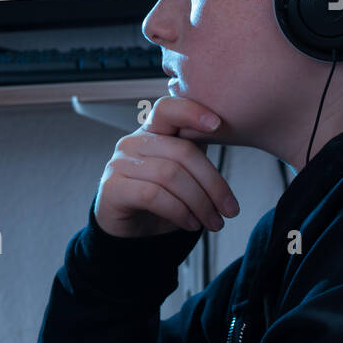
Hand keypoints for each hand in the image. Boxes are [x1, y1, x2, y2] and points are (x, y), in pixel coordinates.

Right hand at [93, 95, 239, 237]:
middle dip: (212, 184)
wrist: (132, 233)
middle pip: (181, 152)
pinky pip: (152, 195)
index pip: (167, 109)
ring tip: (213, 222)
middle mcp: (132, 143)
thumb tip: (231, 137)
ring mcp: (119, 164)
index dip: (191, 111)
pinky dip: (178, 212)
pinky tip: (190, 224)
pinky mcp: (112, 188)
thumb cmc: (161, 200)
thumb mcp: (184, 172)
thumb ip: (196, 154)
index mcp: (152, 133)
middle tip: (229, 210)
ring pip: (170, 175)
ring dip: (199, 203)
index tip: (218, 124)